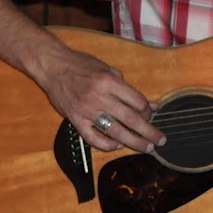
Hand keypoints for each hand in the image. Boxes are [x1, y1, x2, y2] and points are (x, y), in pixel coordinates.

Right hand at [30, 40, 160, 154]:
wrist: (52, 66)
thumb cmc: (81, 65)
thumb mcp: (108, 70)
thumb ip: (128, 88)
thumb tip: (151, 105)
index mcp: (109, 81)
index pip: (137, 101)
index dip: (147, 111)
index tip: (150, 115)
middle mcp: (99, 96)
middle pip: (130, 119)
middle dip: (149, 132)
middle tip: (160, 140)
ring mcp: (86, 110)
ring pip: (115, 131)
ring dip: (134, 142)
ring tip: (146, 147)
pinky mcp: (75, 119)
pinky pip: (93, 138)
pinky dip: (107, 144)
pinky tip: (117, 144)